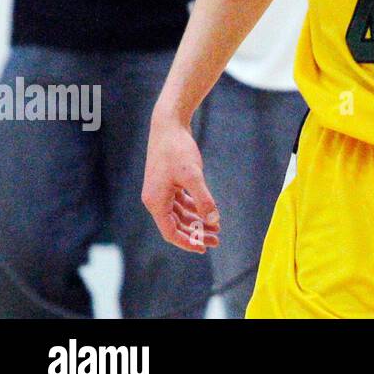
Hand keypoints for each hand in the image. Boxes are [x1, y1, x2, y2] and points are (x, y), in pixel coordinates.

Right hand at [141, 111, 220, 253]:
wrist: (169, 125)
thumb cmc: (178, 149)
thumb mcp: (193, 175)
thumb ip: (203, 199)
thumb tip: (213, 220)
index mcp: (156, 202)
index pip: (170, 232)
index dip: (187, 242)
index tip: (204, 248)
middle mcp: (156, 199)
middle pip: (176, 225)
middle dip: (196, 233)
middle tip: (217, 240)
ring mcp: (162, 191)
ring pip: (180, 215)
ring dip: (197, 222)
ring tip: (216, 228)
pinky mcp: (169, 183)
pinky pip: (182, 203)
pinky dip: (195, 209)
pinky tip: (208, 213)